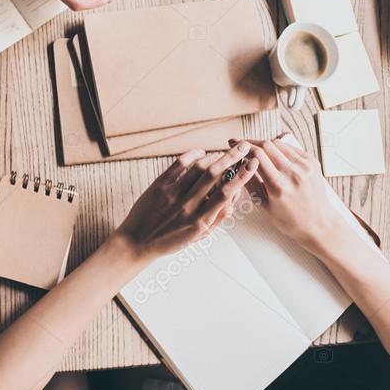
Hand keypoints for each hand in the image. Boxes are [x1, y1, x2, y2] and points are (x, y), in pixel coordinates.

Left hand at [111, 144, 258, 262]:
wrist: (136, 243)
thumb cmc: (169, 241)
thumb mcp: (198, 237)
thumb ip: (217, 220)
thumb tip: (233, 202)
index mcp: (200, 221)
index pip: (226, 193)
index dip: (242, 176)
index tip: (252, 164)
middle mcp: (188, 206)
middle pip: (215, 174)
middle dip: (232, 157)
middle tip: (244, 147)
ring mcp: (172, 195)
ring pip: (199, 167)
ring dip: (215, 156)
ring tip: (224, 152)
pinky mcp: (159, 186)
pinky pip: (179, 165)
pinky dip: (192, 155)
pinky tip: (201, 152)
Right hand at [243, 138, 352, 254]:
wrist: (318, 223)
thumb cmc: (290, 220)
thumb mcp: (264, 207)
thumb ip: (251, 184)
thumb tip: (240, 165)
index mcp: (278, 186)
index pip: (257, 155)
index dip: (243, 147)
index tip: (234, 144)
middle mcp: (293, 173)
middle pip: (267, 145)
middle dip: (252, 143)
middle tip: (243, 145)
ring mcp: (305, 166)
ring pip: (279, 144)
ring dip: (265, 145)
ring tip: (257, 151)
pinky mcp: (312, 162)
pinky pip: (291, 148)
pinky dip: (280, 149)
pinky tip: (273, 155)